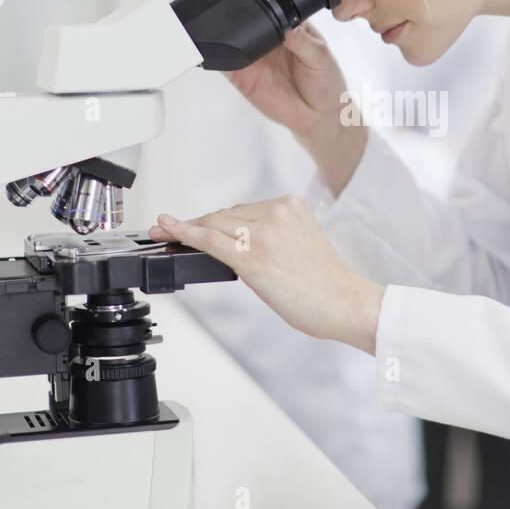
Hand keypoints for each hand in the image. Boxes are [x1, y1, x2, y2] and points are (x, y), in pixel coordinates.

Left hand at [149, 195, 384, 354]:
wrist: (343, 303)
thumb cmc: (324, 283)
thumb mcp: (300, 244)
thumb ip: (270, 234)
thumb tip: (232, 240)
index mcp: (291, 205)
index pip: (240, 210)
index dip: (211, 219)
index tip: (190, 222)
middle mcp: (277, 212)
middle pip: (224, 215)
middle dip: (197, 225)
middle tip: (169, 229)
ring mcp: (264, 233)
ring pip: (214, 226)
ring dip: (188, 231)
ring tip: (166, 233)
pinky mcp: (253, 256)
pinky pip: (209, 239)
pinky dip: (184, 233)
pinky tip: (168, 231)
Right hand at [225, 0, 350, 141]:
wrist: (318, 117)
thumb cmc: (326, 82)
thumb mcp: (320, 58)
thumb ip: (304, 42)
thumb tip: (290, 28)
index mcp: (291, 23)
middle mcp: (269, 35)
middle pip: (250, 9)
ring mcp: (253, 53)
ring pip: (232, 32)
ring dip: (223, 21)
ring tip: (218, 10)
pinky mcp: (241, 74)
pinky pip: (222, 61)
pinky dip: (212, 53)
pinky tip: (208, 45)